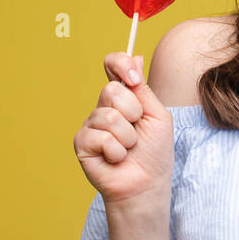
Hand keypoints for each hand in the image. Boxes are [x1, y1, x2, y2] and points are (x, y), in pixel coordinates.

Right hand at [73, 52, 173, 205]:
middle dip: (133, 113)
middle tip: (138, 131)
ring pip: (108, 116)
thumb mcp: (156, 115)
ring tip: (128, 149)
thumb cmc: (155, 152)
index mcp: (124, 97)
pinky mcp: (82, 143)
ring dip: (128, 137)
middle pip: (111, 91)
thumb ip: (143, 88)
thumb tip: (134, 55)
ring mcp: (91, 125)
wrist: (147, 184)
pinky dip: (116, 151)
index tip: (134, 78)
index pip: (112, 65)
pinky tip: (116, 159)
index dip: (119, 64)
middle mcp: (104, 107)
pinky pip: (99, 137)